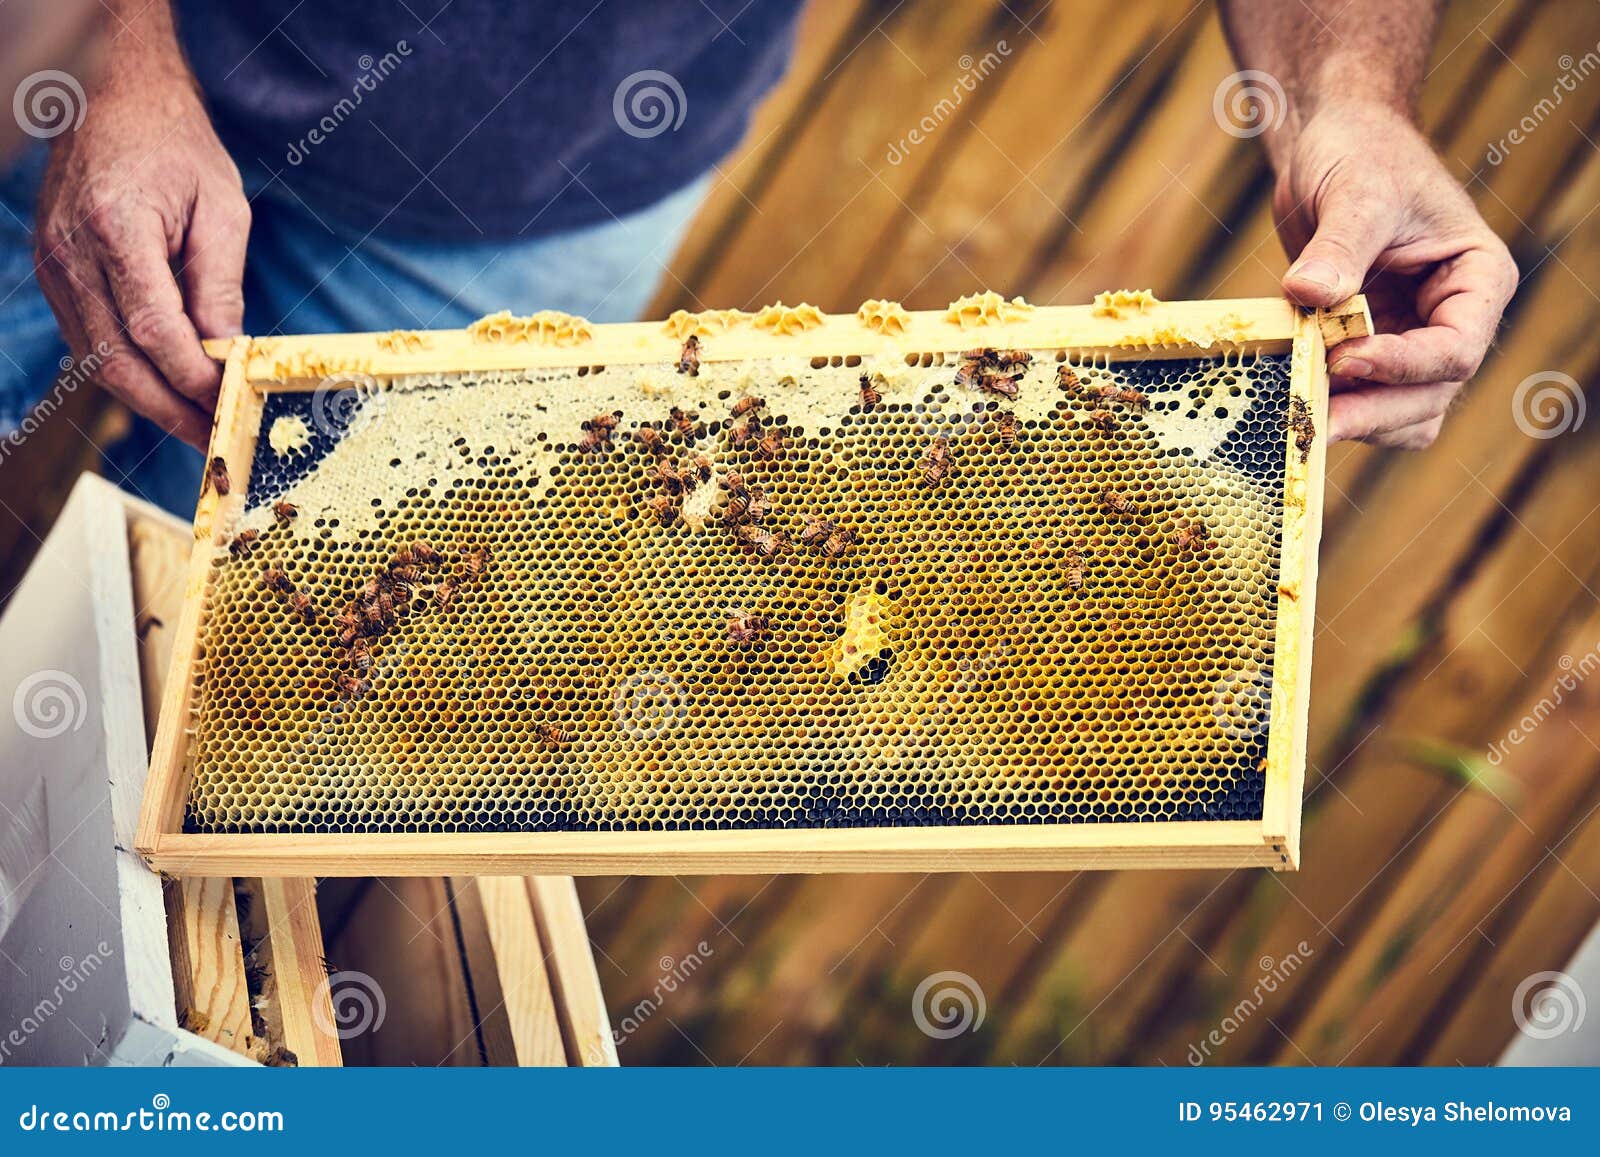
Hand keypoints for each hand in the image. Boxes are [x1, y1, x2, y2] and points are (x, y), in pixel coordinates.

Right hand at [33, 41, 249, 448]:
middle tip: (213, 442)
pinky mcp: (52, 271)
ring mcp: (53, 264)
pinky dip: (125, 370)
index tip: (229, 406)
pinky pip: (87, 338)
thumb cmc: (177, 146)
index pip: (153, 329)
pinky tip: (165, 391)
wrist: (114, 96)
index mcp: (117, 228)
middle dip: (169, 409)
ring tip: (195, 427)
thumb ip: (220, 286)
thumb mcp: (223, 210)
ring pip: (96, 359)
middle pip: (116, 359)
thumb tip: (228, 356)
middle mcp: (71, 252)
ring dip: (147, 400)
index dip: (191, 379)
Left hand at [1270, 103, 1516, 447]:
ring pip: (1399, 414)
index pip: (1456, 349)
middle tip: (1312, 416)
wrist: (1329, 148)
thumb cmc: (1361, 154)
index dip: (1402, 366)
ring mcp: (1410, 341)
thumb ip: (1339, 248)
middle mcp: (1451, 320)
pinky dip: (1330, 405)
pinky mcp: (1367, 349)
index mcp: (1476, 280)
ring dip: (1354, 420)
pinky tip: (1288, 396)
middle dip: (1373, 411)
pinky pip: (1360, 400)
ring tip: (1299, 410)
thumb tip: (1310, 292)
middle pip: (1429, 397)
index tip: (1344, 361)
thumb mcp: (1355, 192)